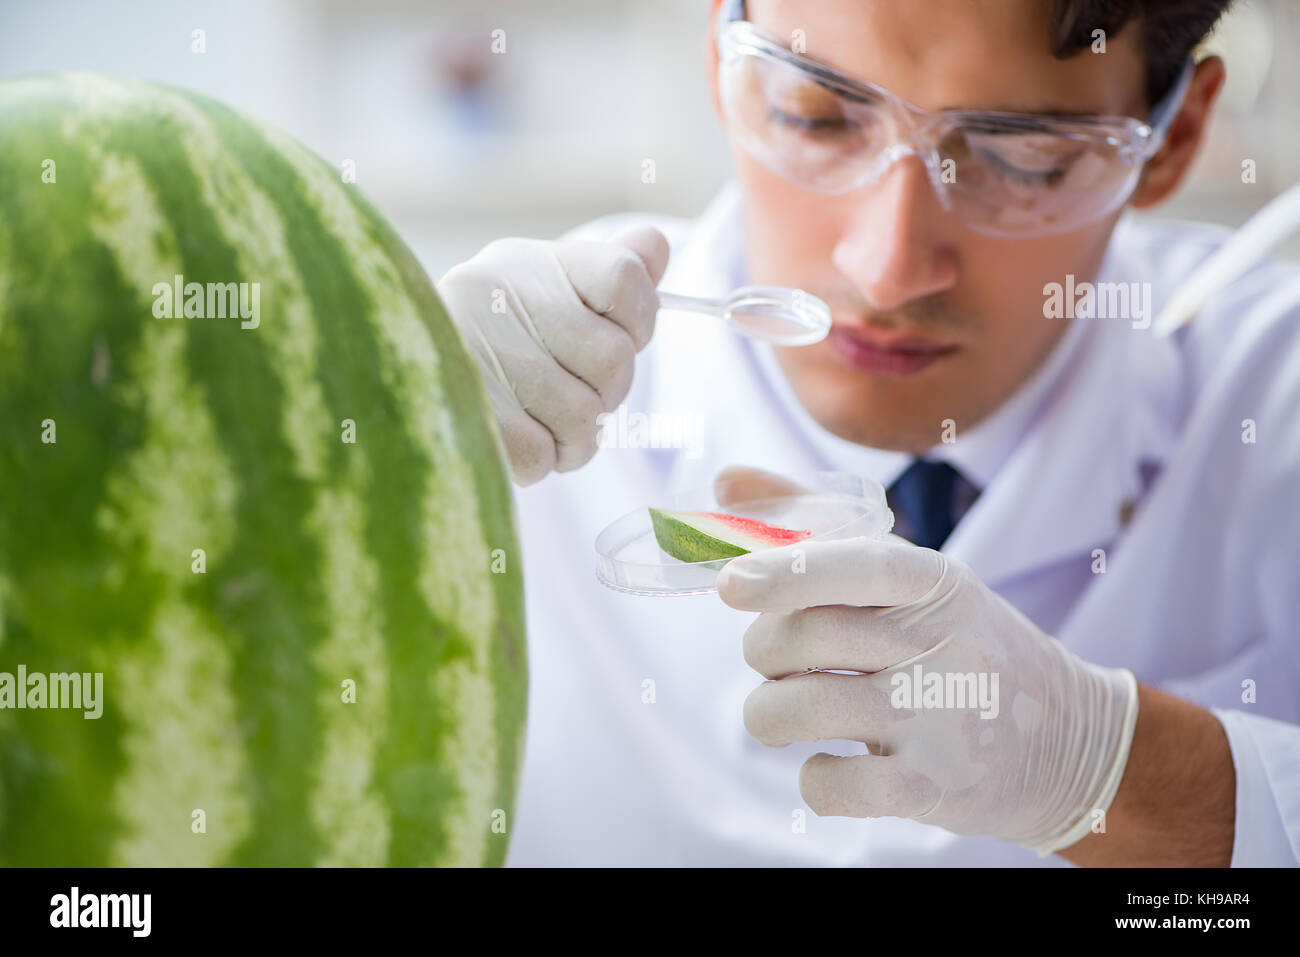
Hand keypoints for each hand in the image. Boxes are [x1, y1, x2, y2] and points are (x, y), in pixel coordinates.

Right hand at [437, 225, 668, 485]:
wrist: (402, 375)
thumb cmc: (495, 336)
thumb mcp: (550, 288)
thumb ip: (612, 270)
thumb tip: (657, 246)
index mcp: (527, 263)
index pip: (623, 277)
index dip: (638, 319)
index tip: (613, 335)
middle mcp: (495, 296)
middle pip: (615, 360)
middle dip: (605, 392)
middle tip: (571, 392)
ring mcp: (475, 357)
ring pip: (584, 417)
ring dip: (576, 436)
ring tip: (545, 422)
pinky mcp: (464, 418)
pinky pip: (543, 457)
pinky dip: (541, 459)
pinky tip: (517, 438)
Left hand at [713, 468, 1138, 855]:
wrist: (1067, 742)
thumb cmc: (961, 646)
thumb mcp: (916, 580)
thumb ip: (819, 527)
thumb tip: (726, 480)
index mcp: (936, 583)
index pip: (859, 563)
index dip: (787, 571)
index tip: (730, 585)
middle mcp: (943, 644)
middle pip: (803, 638)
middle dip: (763, 651)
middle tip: (779, 662)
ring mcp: (940, 720)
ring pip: (800, 710)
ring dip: (767, 714)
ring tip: (785, 713)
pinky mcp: (933, 788)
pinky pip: (831, 785)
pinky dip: (812, 778)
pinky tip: (831, 763)